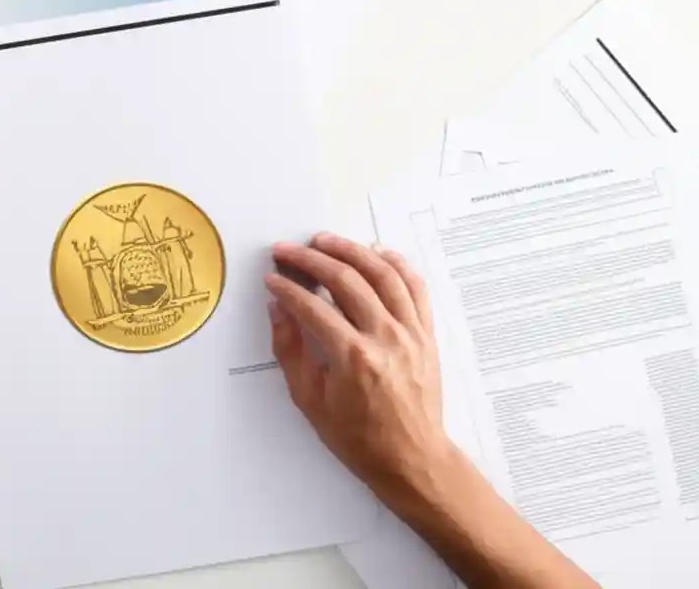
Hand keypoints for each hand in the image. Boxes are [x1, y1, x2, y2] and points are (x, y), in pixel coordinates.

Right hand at [264, 233, 456, 503]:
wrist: (411, 458)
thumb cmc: (358, 437)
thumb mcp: (310, 401)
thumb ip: (291, 350)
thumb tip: (279, 309)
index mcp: (353, 358)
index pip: (313, 307)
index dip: (287, 288)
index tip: (271, 278)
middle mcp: (385, 338)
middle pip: (346, 280)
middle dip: (311, 259)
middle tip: (288, 250)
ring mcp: (410, 333)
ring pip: (382, 274)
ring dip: (351, 250)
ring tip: (325, 240)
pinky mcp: (426, 333)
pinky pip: (414, 286)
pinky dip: (395, 263)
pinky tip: (375, 252)